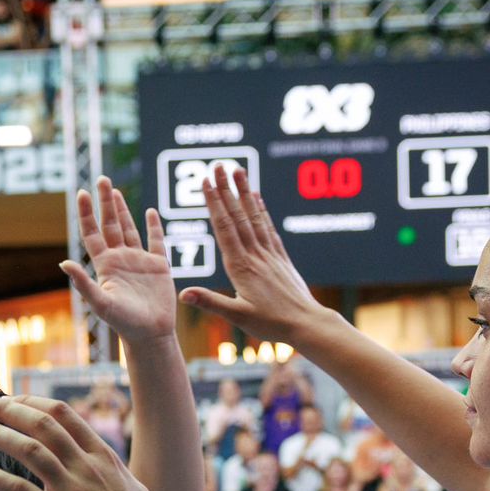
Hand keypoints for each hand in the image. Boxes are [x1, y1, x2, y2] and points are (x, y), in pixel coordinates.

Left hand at [0, 394, 175, 490]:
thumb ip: (114, 474)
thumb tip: (106, 466)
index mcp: (104, 458)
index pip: (64, 415)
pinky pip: (18, 489)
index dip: (33, 403)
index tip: (12, 400)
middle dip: (8, 408)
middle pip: (41, 423)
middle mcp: (87, 467)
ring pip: (28, 448)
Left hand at [63, 176, 176, 344]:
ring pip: (130, 229)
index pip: (92, 233)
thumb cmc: (124, 323)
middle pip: (110, 224)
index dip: (87, 213)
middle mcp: (120, 259)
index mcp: (105, 265)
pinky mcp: (159, 266)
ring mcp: (139, 261)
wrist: (150, 335)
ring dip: (123, 210)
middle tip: (102, 179)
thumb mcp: (100, 302)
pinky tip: (150, 212)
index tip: (82, 192)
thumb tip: (63, 263)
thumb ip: (83, 283)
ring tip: (115, 191)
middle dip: (106, 202)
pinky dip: (154, 226)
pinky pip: (156, 241)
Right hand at [181, 167, 329, 345]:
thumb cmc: (272, 324)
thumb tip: (182, 294)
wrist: (306, 324)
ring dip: (244, 193)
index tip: (206, 182)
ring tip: (238, 171)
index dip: (214, 204)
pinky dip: (261, 210)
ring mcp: (270, 254)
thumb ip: (210, 302)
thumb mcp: (237, 317)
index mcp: (241, 267)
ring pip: (254, 217)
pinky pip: (269, 229)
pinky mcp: (280, 258)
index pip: (225, 228)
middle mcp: (256, 255)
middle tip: (218, 166)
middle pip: (238, 216)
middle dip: (227, 190)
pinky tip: (258, 198)